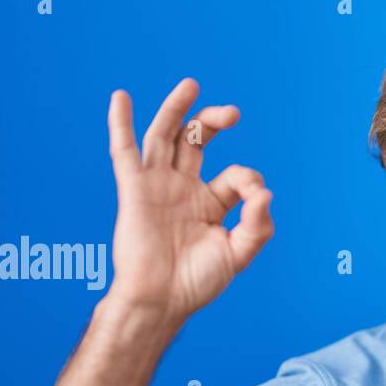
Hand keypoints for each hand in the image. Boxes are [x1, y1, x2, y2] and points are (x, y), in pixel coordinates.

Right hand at [104, 77, 273, 323]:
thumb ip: (257, 226)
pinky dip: (120, 124)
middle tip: (232, 113)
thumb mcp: (238, 254)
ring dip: (176, 109)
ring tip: (191, 85)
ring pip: (165, 137)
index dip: (249, 179)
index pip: (235, 175)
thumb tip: (265, 192)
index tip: (256, 197)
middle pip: (196, 141)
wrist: (161, 300)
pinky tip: (121, 98)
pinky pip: (124, 152)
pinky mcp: (134, 190)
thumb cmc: (197, 282)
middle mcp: (184, 189)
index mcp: (211, 203)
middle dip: (213, 122)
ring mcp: (158, 186)